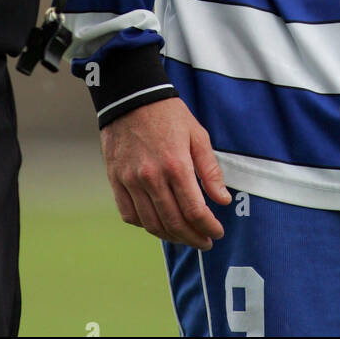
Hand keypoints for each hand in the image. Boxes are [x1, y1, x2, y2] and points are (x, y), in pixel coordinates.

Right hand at [100, 97, 230, 248]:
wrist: (131, 96)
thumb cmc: (169, 114)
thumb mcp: (197, 135)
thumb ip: (210, 170)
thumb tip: (223, 201)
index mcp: (176, 165)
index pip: (195, 210)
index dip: (209, 227)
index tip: (217, 233)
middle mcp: (152, 177)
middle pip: (174, 223)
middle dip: (193, 238)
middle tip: (204, 242)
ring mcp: (131, 180)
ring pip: (152, 223)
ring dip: (171, 236)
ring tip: (184, 236)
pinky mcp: (116, 180)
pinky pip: (129, 214)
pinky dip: (145, 225)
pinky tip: (157, 223)